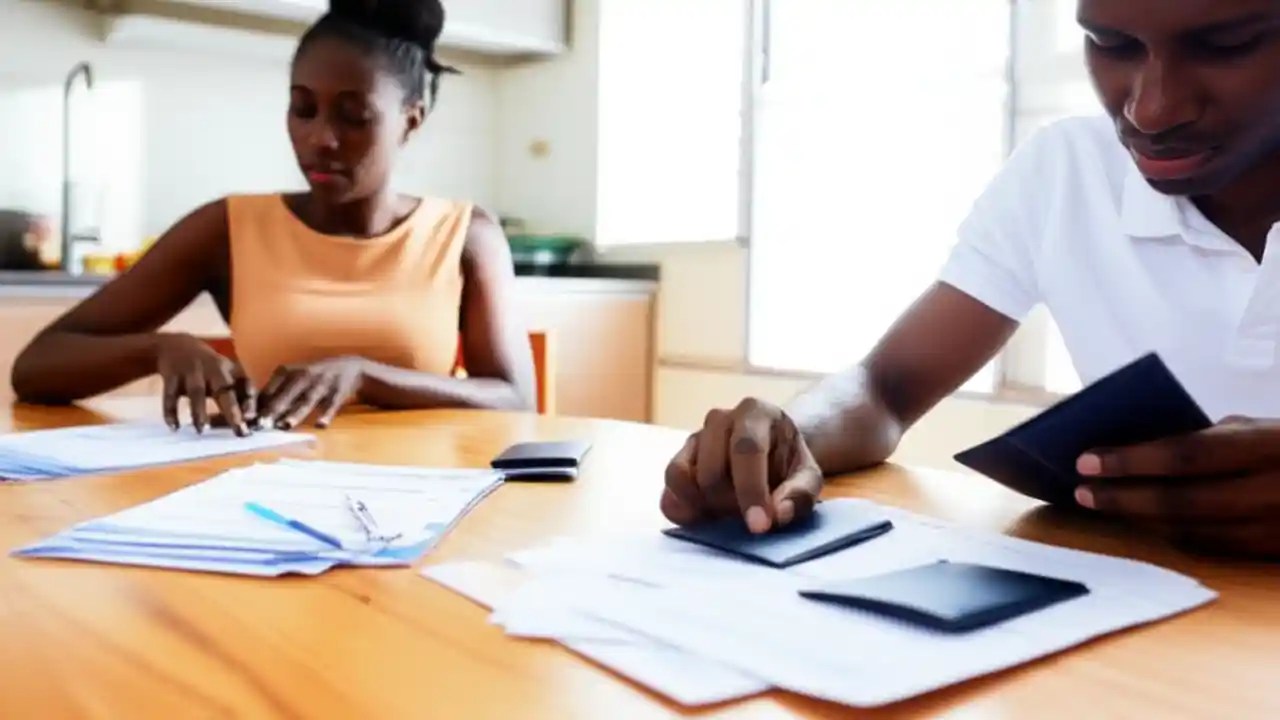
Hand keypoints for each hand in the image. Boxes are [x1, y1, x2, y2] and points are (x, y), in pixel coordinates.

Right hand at [154, 334, 253, 435]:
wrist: (175, 345)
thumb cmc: (208, 368)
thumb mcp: (225, 374)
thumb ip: (238, 393)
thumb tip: (250, 419)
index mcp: (229, 369)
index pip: (243, 385)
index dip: (249, 401)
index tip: (251, 418)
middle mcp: (212, 368)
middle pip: (223, 388)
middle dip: (230, 407)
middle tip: (237, 426)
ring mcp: (190, 370)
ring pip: (196, 392)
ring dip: (199, 411)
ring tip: (201, 430)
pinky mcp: (171, 374)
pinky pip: (170, 395)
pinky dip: (171, 411)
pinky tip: (174, 426)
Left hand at [257, 357, 367, 429]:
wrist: (350, 367)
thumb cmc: (314, 376)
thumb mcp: (293, 377)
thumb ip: (276, 392)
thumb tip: (253, 413)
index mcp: (288, 372)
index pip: (270, 389)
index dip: (259, 405)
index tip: (248, 420)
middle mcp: (304, 375)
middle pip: (286, 395)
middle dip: (274, 410)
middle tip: (261, 425)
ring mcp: (322, 384)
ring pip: (307, 400)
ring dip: (296, 413)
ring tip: (285, 425)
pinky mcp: (339, 392)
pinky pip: (332, 405)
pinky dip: (327, 414)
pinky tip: (321, 425)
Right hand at [661, 398, 823, 533]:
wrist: (770, 453)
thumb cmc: (788, 464)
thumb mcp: (808, 477)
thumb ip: (799, 494)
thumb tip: (776, 514)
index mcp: (755, 412)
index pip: (746, 449)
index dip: (751, 490)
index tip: (759, 526)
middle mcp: (719, 419)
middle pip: (712, 470)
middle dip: (730, 505)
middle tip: (750, 519)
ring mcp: (693, 439)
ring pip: (682, 477)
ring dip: (705, 507)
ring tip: (730, 514)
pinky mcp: (677, 462)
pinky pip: (668, 490)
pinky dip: (684, 510)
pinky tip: (707, 517)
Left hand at [1074, 416, 1279, 559]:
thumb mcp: (1266, 428)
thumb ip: (1214, 437)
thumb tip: (1139, 447)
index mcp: (1275, 444)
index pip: (1189, 455)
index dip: (1133, 460)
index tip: (1085, 460)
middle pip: (1184, 501)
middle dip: (1125, 497)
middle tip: (1082, 491)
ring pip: (1196, 532)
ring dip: (1143, 520)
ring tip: (1104, 504)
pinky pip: (1218, 549)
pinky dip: (1177, 535)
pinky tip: (1149, 524)